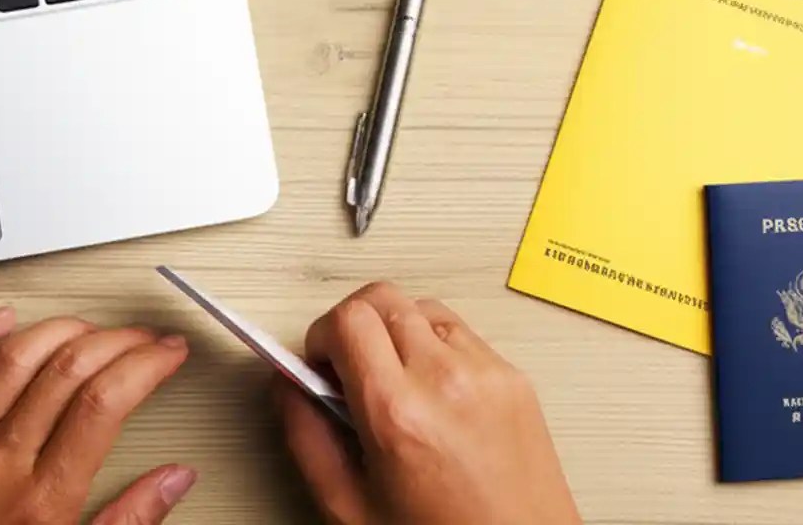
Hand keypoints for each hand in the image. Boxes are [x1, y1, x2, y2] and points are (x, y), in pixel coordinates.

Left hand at [0, 307, 195, 524]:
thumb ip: (129, 519)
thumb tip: (175, 479)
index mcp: (43, 499)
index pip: (104, 403)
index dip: (147, 365)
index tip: (168, 353)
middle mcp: (0, 462)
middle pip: (67, 370)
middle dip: (119, 341)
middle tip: (144, 339)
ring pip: (14, 358)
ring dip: (63, 330)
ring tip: (93, 330)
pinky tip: (3, 320)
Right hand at [277, 283, 580, 524]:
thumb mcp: (351, 506)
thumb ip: (307, 438)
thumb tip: (288, 387)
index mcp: (399, 414)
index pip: (348, 319)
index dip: (321, 336)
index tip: (318, 364)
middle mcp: (447, 380)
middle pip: (383, 298)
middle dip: (353, 325)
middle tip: (347, 369)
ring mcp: (488, 373)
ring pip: (421, 309)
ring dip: (395, 332)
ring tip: (392, 383)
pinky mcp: (514, 377)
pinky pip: (461, 334)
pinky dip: (435, 348)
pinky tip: (431, 394)